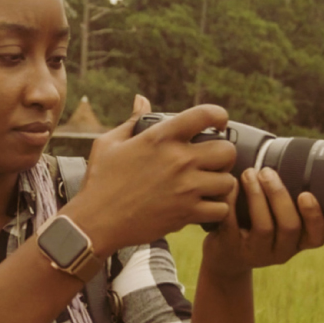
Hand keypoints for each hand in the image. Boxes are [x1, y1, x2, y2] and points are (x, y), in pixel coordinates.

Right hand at [62, 96, 237, 253]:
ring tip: (209, 186)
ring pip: (228, 181)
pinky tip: (204, 206)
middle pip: (227, 150)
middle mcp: (178, 160)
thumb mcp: (110, 143)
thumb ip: (132, 121)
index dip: (219, 115)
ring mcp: (185, 189)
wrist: (95, 222)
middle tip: (213, 161)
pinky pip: (221, 209)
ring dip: (221, 183)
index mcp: (161, 138)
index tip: (218, 123)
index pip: (205, 114)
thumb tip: (141, 100)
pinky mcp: (186, 214)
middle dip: (224, 154)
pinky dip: (216, 209)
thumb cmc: (100, 181)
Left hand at [202, 166, 323, 277]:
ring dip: (257, 195)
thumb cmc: (257, 228)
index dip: (315, 217)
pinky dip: (232, 201)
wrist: (226, 256)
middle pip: (289, 226)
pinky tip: (232, 184)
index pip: (317, 237)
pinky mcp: (232, 249)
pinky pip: (233, 224)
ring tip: (249, 173)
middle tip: (267, 172)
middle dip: (279, 195)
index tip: (306, 194)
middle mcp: (281, 252)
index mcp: (298, 242)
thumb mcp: (278, 223)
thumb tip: (291, 157)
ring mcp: (256, 253)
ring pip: (264, 226)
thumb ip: (287, 202)